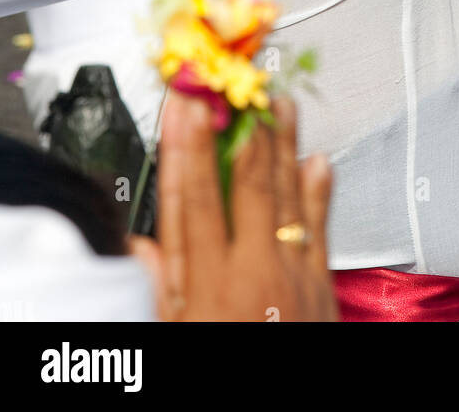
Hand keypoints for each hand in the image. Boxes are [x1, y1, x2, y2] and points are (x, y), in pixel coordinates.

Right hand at [132, 92, 336, 322]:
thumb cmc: (220, 370)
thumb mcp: (177, 336)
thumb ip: (160, 289)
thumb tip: (138, 247)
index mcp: (208, 286)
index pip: (193, 201)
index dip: (188, 150)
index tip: (184, 109)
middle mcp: (252, 272)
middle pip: (246, 185)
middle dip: (239, 130)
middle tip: (234, 88)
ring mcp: (291, 273)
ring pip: (286, 193)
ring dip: (283, 144)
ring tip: (278, 103)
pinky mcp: (321, 284)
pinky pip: (320, 227)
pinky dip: (318, 190)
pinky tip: (318, 159)